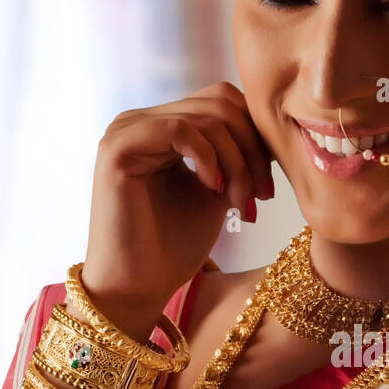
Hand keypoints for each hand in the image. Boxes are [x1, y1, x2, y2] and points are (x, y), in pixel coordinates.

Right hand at [78, 82, 274, 338]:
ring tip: (241, 204)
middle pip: (219, 101)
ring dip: (236, 162)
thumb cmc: (174, 247)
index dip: (256, 137)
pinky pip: (178, 129)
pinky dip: (208, 158)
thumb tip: (270, 129)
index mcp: (163, 126)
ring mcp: (126, 130)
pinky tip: (214, 190)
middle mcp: (141, 120)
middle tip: (261, 197)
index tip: (268, 187)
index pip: (223, 102)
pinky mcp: (117, 149)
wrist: (138, 288)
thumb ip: (235, 156)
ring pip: (205, 116)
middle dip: (252, 149)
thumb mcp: (218, 192)